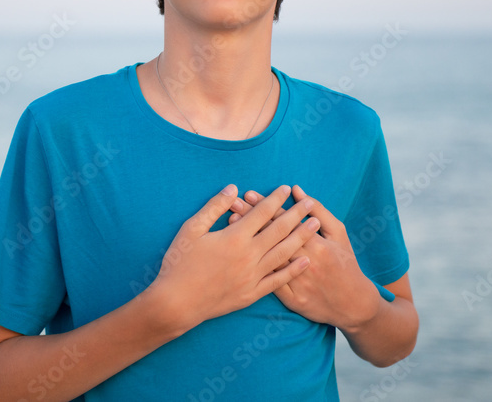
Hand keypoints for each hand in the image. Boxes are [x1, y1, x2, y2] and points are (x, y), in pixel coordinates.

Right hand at [146, 184, 319, 333]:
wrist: (177, 302)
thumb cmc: (180, 263)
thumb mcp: (191, 229)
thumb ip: (214, 207)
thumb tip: (233, 188)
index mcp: (234, 237)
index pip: (261, 213)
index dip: (275, 199)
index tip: (286, 189)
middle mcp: (248, 255)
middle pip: (278, 230)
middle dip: (296, 214)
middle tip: (310, 203)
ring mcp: (252, 276)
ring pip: (284, 252)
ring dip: (301, 237)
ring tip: (315, 224)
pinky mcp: (252, 293)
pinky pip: (278, 280)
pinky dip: (293, 269)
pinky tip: (305, 260)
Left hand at [229, 185, 380, 330]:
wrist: (353, 304)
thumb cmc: (345, 263)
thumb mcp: (339, 233)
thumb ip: (319, 210)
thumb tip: (297, 190)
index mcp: (317, 245)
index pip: (285, 220)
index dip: (265, 206)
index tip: (247, 194)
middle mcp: (306, 263)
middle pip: (273, 237)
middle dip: (251, 218)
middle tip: (232, 204)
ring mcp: (299, 282)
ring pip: (268, 258)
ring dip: (248, 240)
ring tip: (229, 223)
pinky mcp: (293, 300)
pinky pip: (271, 284)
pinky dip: (254, 269)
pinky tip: (240, 256)